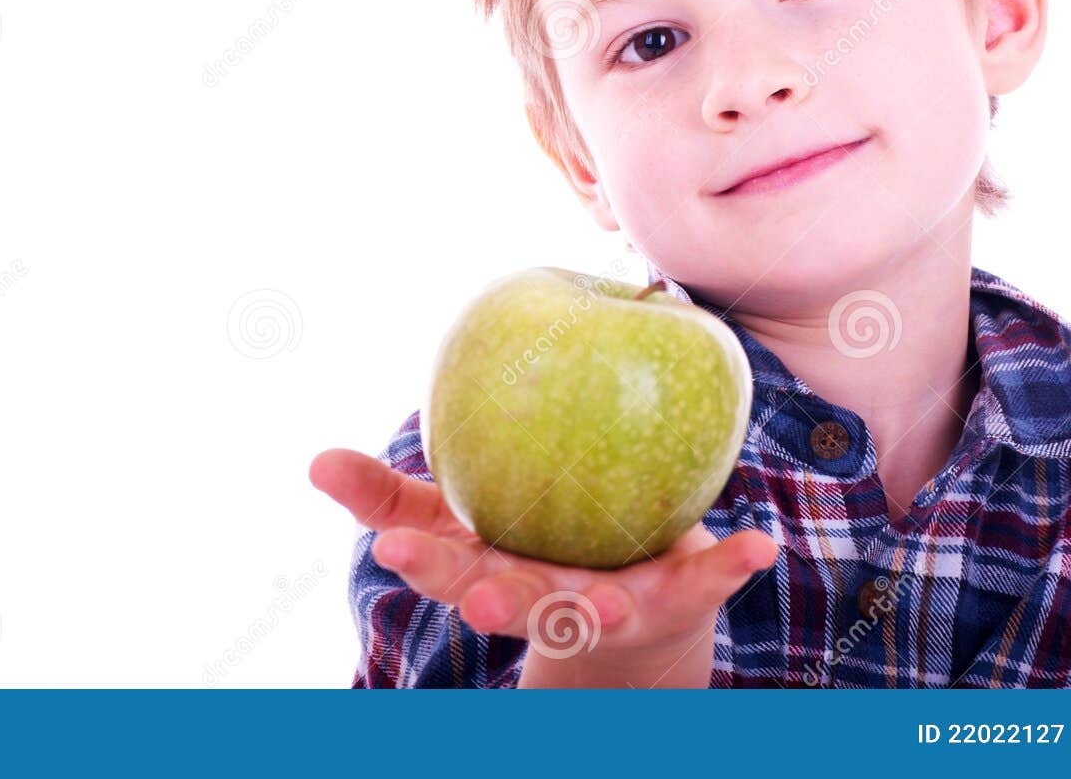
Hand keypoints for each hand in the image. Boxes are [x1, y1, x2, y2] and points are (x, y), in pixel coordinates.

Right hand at [309, 446, 776, 686]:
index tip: (390, 550)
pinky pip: (702, 582)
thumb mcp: (446, 514)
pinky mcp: (672, 598)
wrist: (622, 600)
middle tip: (478, 595)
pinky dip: (728, 567)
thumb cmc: (517, 542)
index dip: (421, 562)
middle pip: (515, 602)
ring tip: (603, 606)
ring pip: (599, 610)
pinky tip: (757, 546)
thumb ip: (382, 494)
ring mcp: (611, 602)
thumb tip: (313, 461)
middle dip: (495, 601)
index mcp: (490, 570)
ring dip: (600, 609)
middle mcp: (547, 596)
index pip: (447, 567)